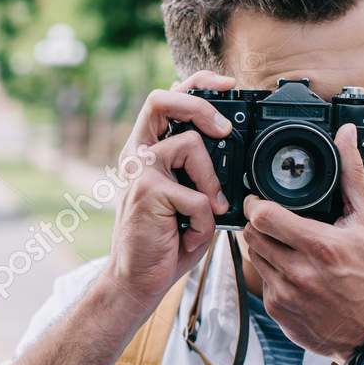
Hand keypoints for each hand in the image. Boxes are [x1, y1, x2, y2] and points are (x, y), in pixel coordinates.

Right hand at [102, 72, 235, 320]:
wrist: (137, 280)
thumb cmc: (166, 241)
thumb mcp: (186, 197)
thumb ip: (198, 168)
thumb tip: (226, 141)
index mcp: (145, 152)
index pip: (165, 99)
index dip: (197, 83)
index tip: (227, 85)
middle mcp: (136, 156)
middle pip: (162, 99)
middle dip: (200, 106)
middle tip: (224, 131)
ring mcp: (138, 172)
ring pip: (191, 146)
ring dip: (211, 182)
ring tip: (208, 210)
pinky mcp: (146, 192)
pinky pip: (196, 195)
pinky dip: (204, 220)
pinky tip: (190, 234)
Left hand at [242, 123, 363, 361]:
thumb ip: (352, 176)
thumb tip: (344, 136)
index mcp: (320, 247)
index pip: (263, 216)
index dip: (256, 203)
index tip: (261, 199)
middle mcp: (298, 273)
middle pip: (252, 234)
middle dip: (258, 222)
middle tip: (271, 218)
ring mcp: (284, 295)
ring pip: (253, 256)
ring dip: (262, 245)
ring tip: (284, 242)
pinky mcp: (277, 312)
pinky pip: (261, 281)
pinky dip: (270, 272)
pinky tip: (291, 270)